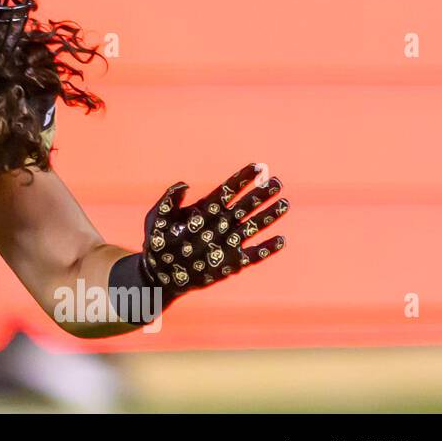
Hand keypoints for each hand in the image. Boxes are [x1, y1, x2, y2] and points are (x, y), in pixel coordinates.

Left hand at [141, 163, 288, 297]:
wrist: (159, 274)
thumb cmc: (157, 243)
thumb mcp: (158, 218)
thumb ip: (169, 200)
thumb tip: (184, 184)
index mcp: (206, 210)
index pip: (228, 190)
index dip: (243, 178)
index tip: (258, 166)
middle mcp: (221, 223)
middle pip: (245, 205)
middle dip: (261, 193)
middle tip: (277, 181)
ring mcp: (228, 242)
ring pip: (253, 226)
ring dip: (268, 216)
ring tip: (284, 203)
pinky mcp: (232, 263)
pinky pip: (254, 255)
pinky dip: (267, 249)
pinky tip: (280, 240)